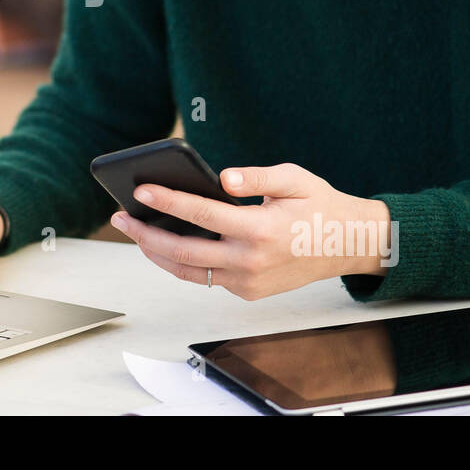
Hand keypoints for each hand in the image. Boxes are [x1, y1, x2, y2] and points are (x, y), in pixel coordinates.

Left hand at [109, 163, 392, 299]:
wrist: (349, 245)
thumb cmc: (319, 205)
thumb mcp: (294, 179)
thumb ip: (256, 176)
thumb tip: (223, 177)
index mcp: (261, 229)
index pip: (202, 215)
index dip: (167, 202)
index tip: (139, 191)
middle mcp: (251, 261)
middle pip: (183, 251)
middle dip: (145, 234)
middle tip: (120, 219)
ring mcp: (248, 282)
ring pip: (188, 272)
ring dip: (157, 253)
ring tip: (134, 232)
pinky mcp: (248, 292)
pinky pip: (205, 278)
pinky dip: (182, 263)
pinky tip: (165, 244)